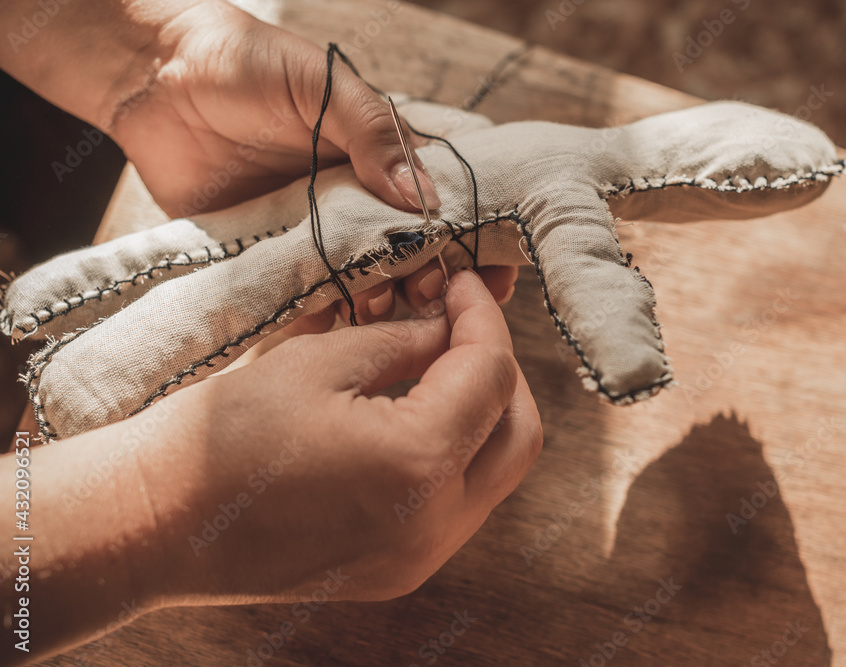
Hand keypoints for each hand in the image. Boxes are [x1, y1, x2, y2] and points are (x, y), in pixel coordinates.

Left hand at [0, 0, 517, 320]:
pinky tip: (338, 336)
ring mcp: (322, 235)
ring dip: (387, 310)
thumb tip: (426, 199)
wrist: (152, 81)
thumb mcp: (322, 84)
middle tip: (432, 303)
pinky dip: (328, 324)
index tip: (493, 273)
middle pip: (419, 257)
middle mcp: (363, 201)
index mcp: (386, 156)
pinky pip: (312, 303)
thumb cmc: (245, 64)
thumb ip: (375, 133)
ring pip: (373, 287)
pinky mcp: (277, 260)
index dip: (479, 238)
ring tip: (384, 317)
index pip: (451, 202)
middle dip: (435, 286)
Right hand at [0, 270, 540, 663]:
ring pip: (494, 473)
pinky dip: (454, 453)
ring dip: (482, 413)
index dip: (484, 320)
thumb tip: (452, 324)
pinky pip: (458, 503)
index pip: (492, 378)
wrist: (157, 523)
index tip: (461, 285)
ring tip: (439, 365)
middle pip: (518, 435)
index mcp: (416, 466)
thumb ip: (406, 340)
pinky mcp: (398, 571)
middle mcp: (434, 526)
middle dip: (501, 371)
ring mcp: (418, 559)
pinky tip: (415, 415)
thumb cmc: (222, 436)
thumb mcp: (320, 362)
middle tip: (463, 326)